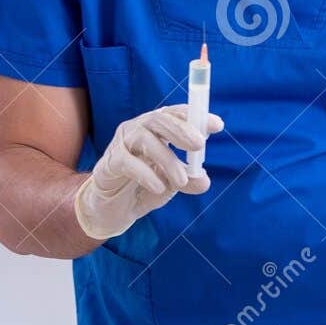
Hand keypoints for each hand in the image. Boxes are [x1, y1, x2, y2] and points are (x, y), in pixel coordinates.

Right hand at [74, 103, 224, 240]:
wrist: (114, 210)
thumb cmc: (144, 188)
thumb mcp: (172, 184)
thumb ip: (188, 181)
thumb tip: (204, 181)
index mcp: (156, 129)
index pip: (175, 114)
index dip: (195, 116)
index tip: (217, 125)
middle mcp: (137, 130)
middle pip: (158, 118)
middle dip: (181, 129)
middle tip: (199, 145)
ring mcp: (120, 144)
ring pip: (144, 139)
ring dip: (167, 159)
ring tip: (181, 181)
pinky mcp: (108, 163)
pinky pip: (127, 162)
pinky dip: (146, 174)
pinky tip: (159, 188)